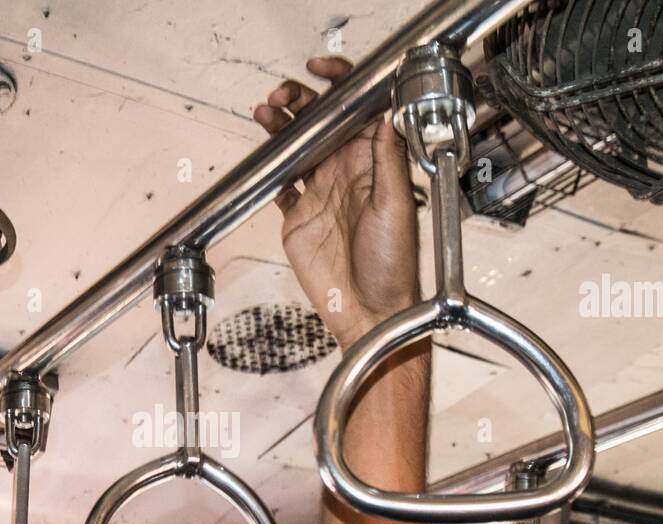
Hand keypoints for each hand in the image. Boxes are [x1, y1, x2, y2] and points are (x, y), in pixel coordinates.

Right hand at [253, 57, 418, 344]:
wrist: (369, 312)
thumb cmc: (393, 268)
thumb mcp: (396, 206)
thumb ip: (388, 159)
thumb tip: (386, 114)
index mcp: (373, 164)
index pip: (356, 113)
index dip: (341, 86)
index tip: (323, 72)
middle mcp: (346, 173)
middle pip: (319, 124)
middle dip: (300, 101)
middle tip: (283, 93)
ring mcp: (321, 194)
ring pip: (296, 147)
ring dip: (281, 126)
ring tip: (266, 111)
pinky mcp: (298, 217)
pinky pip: (282, 185)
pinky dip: (272, 170)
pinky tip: (267, 159)